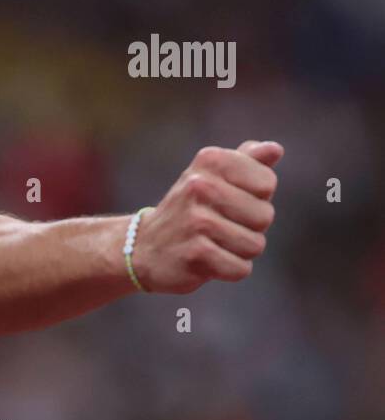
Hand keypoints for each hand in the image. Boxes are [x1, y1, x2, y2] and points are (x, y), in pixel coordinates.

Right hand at [132, 140, 281, 293]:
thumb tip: (275, 149)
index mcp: (209, 161)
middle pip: (264, 215)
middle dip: (249, 228)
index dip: (254, 197)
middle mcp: (199, 186)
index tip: (227, 200)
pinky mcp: (194, 253)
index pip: (266, 183)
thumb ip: (247, 161)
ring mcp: (195, 220)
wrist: (143, 246)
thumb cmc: (190, 210)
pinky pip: (240, 269)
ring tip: (212, 243)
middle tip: (218, 226)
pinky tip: (206, 261)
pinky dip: (228, 270)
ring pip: (254, 245)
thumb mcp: (212, 177)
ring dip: (239, 251)